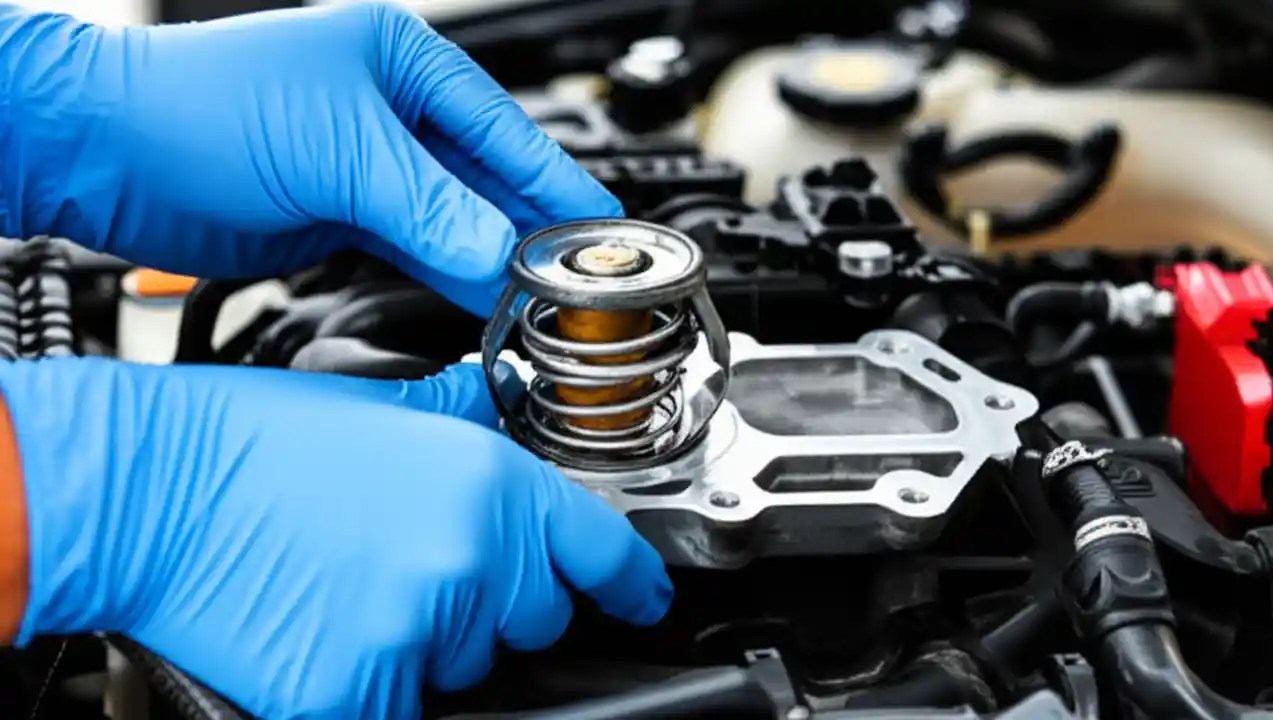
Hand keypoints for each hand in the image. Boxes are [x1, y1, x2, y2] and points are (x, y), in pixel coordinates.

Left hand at [0, 3, 618, 314]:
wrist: (101, 152)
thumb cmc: (197, 106)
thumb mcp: (336, 152)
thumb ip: (428, 209)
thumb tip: (497, 258)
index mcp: (405, 61)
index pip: (508, 130)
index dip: (558, 185)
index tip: (603, 232)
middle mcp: (394, 112)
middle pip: (488, 180)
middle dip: (532, 232)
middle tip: (580, 282)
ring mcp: (369, 168)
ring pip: (455, 221)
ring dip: (493, 262)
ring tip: (540, 301)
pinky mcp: (343, 216)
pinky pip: (417, 249)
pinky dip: (449, 275)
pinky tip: (482, 299)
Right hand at [0, 358, 671, 718]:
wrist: (149, 490)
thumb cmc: (251, 443)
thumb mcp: (382, 406)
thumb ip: (464, 423)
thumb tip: (499, 417)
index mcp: (490, 483)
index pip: (603, 553)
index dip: (630, 583)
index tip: (640, 599)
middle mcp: (472, 559)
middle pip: (536, 619)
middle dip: (497, 604)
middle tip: (418, 565)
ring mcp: (420, 632)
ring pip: (469, 668)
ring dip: (434, 644)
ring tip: (357, 586)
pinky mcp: (360, 692)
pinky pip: (404, 706)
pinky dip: (376, 684)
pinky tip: (330, 629)